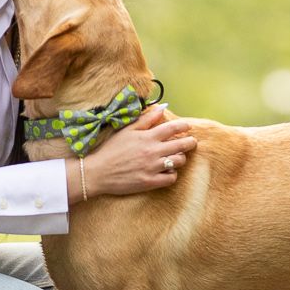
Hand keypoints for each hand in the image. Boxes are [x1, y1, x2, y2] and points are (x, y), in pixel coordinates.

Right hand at [81, 106, 196, 195]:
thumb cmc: (111, 149)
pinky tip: (167, 171)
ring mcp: (152, 167)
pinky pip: (171, 178)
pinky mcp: (150, 182)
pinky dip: (172, 174)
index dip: (184, 126)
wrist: (98, 172)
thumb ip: (146, 119)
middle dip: (190, 142)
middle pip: (181, 145)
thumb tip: (162, 108)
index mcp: (147, 137)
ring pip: (179, 161)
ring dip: (180, 158)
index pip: (173, 128)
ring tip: (176, 157)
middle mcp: (152, 151)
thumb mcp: (127, 130)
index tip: (188, 127)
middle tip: (191, 142)